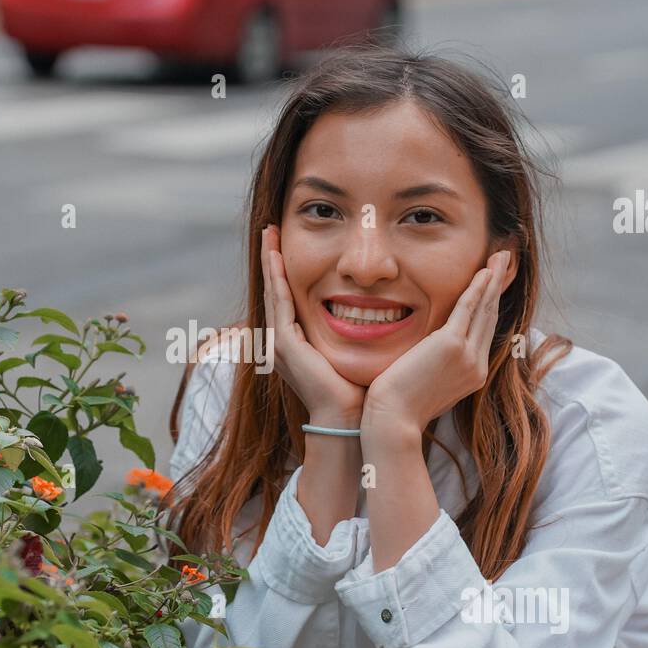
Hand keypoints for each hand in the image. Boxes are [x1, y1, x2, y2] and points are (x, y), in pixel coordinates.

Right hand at [261, 223, 365, 425]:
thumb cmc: (358, 389)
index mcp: (296, 342)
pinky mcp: (284, 344)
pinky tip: (277, 255)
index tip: (287, 243)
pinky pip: (279, 301)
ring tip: (269, 233)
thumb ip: (357, 332)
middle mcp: (282, 340)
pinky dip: (276, 276)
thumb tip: (378, 315)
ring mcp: (279, 342)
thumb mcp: (354, 352)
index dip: (285, 270)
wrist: (348, 418)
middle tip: (271, 229)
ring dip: (270, 260)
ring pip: (273, 290)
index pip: (287, 297)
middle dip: (272, 258)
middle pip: (274, 289)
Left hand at [361, 250, 512, 444]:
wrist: (393, 421)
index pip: (483, 332)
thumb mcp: (426, 386)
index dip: (489, 306)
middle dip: (497, 287)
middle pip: (490, 317)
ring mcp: (467, 356)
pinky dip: (477, 288)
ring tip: (500, 258)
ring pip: (483, 310)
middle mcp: (476, 365)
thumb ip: (436, 368)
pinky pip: (468, 309)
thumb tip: (429, 357)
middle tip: (503, 262)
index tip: (492, 285)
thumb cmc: (400, 407)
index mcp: (472, 374)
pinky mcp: (451, 345)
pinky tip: (483, 272)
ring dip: (492, 280)